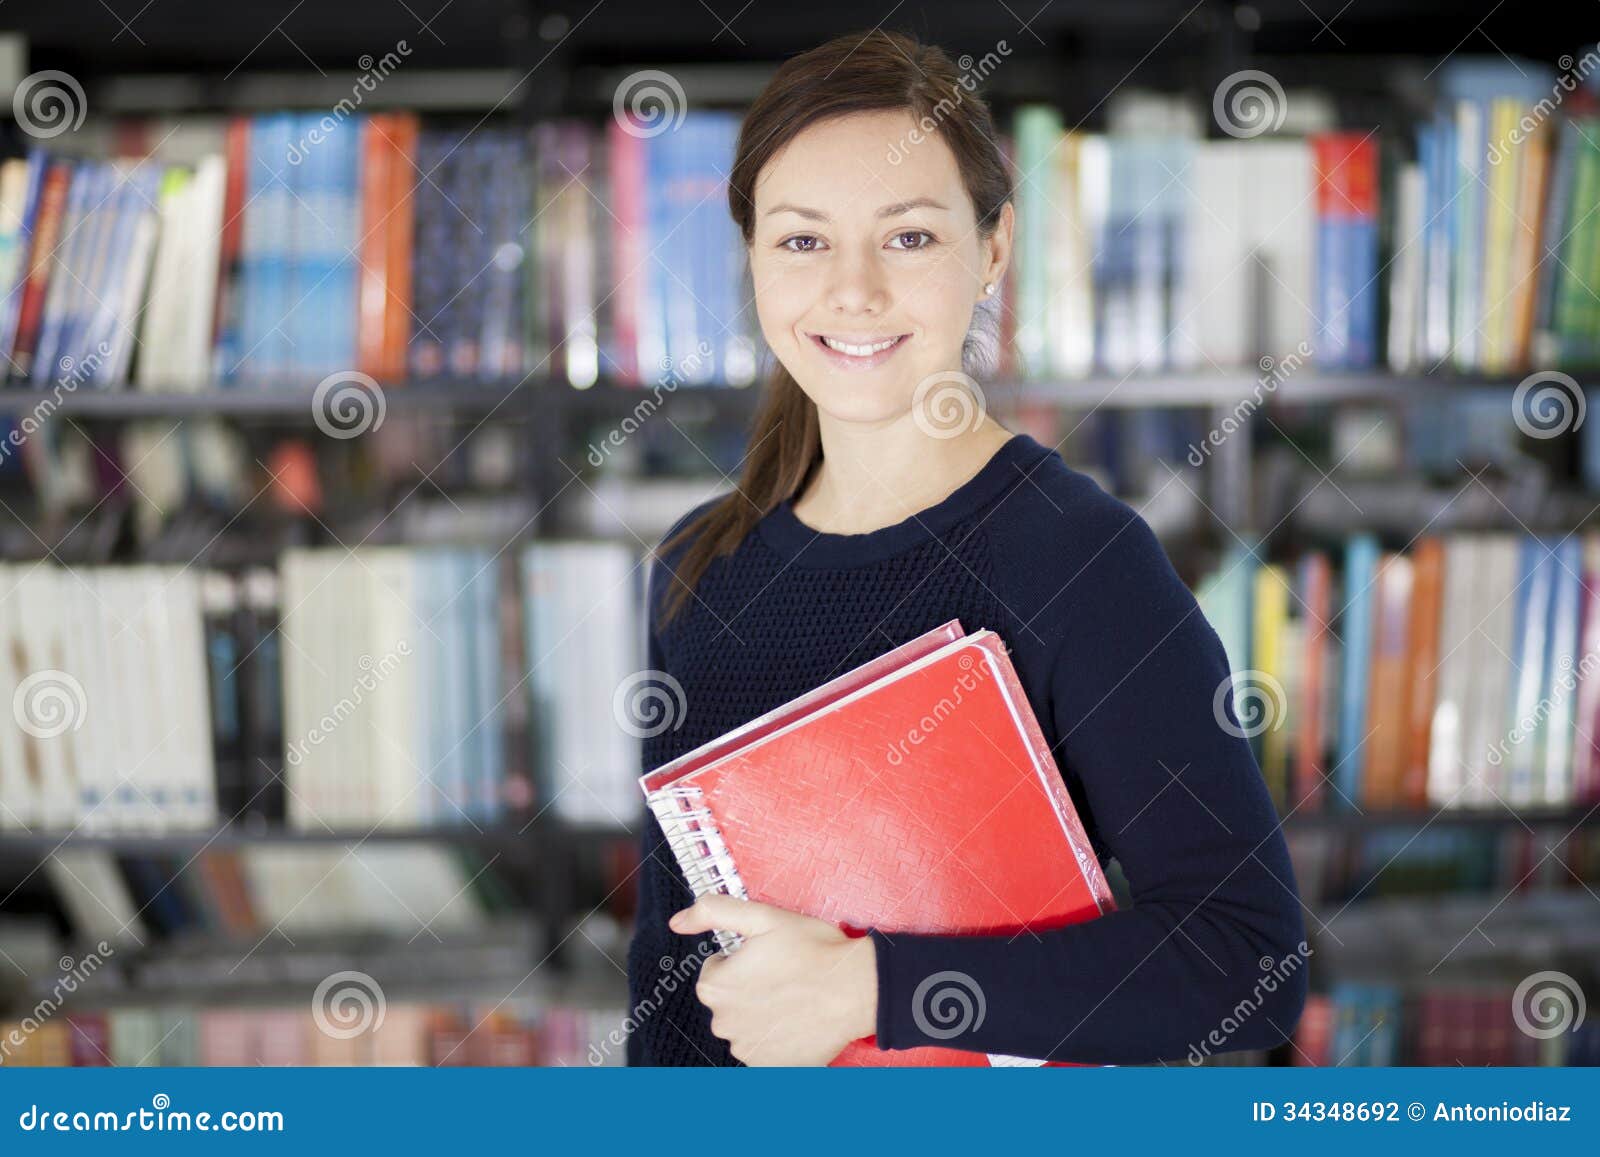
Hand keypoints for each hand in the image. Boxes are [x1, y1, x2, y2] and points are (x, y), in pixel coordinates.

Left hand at [670, 894, 877, 1065]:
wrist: (858, 989)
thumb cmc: (814, 951)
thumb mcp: (762, 916)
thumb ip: (714, 912)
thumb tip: (678, 922)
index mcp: (715, 987)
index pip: (716, 971)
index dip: (743, 960)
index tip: (769, 957)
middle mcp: (724, 1024)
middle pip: (729, 1000)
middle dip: (749, 988)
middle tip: (784, 975)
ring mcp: (747, 1051)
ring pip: (746, 1026)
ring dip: (762, 1014)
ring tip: (794, 998)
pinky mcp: (771, 1068)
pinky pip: (764, 1049)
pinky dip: (777, 1038)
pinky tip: (797, 1021)